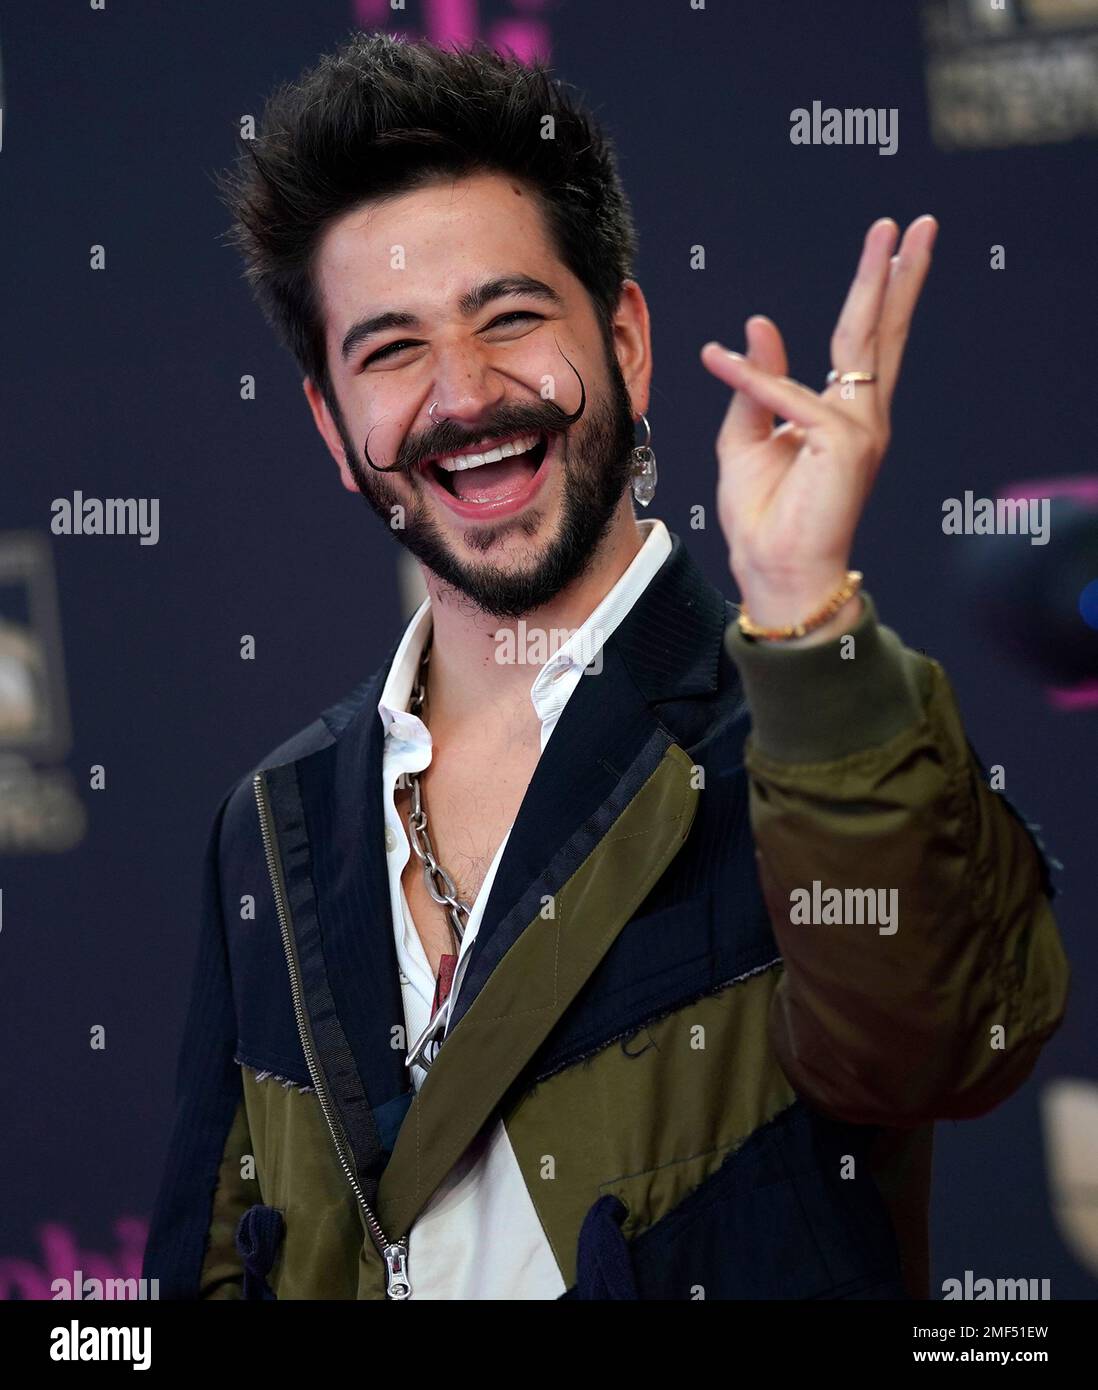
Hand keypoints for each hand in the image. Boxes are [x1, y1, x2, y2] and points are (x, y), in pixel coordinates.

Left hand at [700, 215, 937, 643]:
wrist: (773, 570)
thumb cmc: (764, 517)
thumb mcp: (746, 439)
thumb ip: (756, 384)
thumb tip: (759, 326)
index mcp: (841, 417)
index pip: (864, 347)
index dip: (877, 297)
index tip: (890, 250)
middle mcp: (861, 418)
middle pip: (883, 334)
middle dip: (900, 275)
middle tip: (919, 223)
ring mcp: (860, 430)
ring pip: (860, 343)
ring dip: (870, 287)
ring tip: (886, 237)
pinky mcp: (843, 445)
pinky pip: (791, 399)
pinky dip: (755, 381)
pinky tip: (720, 359)